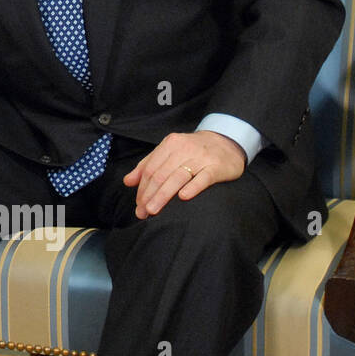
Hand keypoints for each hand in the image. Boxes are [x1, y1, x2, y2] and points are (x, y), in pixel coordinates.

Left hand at [122, 130, 245, 219]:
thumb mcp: (169, 152)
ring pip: (177, 177)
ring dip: (163, 195)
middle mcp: (184, 149)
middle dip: (149, 195)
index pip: (150, 169)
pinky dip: (192, 187)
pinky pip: (203, 178)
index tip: (138, 205)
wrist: (227, 143)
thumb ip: (148, 165)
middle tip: (142, 212)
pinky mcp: (217, 166)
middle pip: (161, 174)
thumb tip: (127, 181)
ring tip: (153, 210)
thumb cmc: (193, 151)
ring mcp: (201, 157)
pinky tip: (183, 198)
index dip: (142, 188)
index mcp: (170, 145)